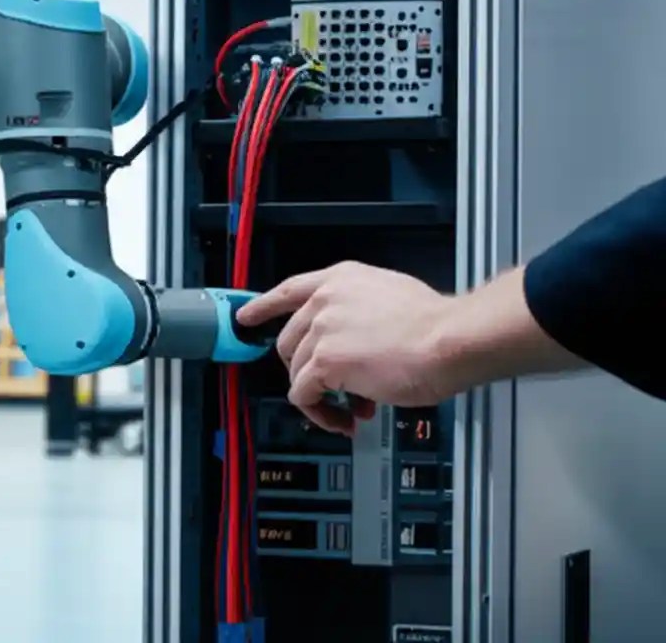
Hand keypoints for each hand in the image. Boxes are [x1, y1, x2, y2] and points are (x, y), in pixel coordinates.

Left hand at [236, 262, 453, 433]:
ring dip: (321, 397)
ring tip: (353, 409)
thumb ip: (359, 312)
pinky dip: (321, 413)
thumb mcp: (389, 298)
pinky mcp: (323, 361)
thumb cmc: (436, 326)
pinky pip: (303, 396)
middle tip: (336, 389)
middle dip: (307, 371)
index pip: (288, 290)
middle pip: (288, 342)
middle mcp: (324, 301)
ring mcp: (320, 330)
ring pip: (296, 373)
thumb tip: (353, 342)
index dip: (263, 307)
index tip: (246, 319)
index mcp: (340, 280)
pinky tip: (345, 418)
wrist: (451, 340)